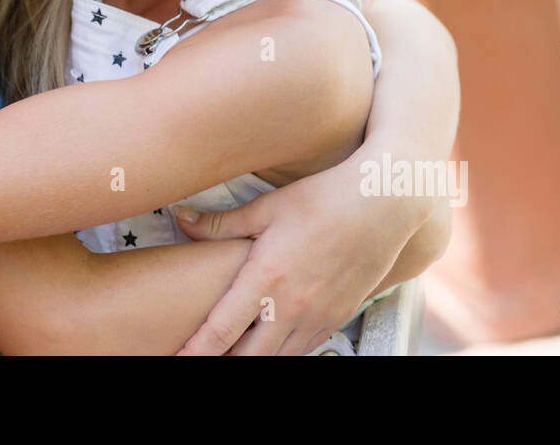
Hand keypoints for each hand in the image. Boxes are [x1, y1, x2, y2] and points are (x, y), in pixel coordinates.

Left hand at [173, 152, 431, 354]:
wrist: (384, 204)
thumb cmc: (323, 199)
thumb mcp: (266, 207)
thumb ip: (220, 223)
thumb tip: (181, 218)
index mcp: (265, 279)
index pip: (220, 330)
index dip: (195, 351)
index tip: (176, 358)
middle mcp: (291, 307)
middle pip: (246, 357)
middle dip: (222, 361)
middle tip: (201, 357)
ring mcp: (318, 316)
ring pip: (278, 359)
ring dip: (254, 358)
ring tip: (236, 352)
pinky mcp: (339, 317)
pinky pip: (305, 349)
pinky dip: (284, 352)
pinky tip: (273, 343)